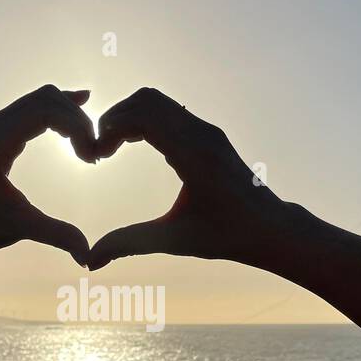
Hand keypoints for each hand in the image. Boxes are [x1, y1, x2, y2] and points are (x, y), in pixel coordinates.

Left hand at [0, 85, 96, 264]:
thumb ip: (56, 236)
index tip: (91, 158)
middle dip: (77, 120)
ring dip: (70, 115)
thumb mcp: (19, 229)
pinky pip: (33, 107)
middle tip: (95, 154)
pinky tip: (78, 108)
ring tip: (89, 144)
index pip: (44, 111)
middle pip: (46, 98)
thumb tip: (89, 257)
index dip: (76, 127)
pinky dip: (58, 111)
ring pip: (40, 99)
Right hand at [88, 88, 289, 269]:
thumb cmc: (227, 235)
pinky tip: (131, 146)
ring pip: (157, 102)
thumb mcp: (174, 240)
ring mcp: (207, 131)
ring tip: (110, 148)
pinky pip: (169, 112)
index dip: (110, 128)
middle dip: (114, 118)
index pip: (143, 117)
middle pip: (146, 100)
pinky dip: (144, 120)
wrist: (269, 228)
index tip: (95, 156)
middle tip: (98, 150)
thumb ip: (129, 244)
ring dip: (128, 117)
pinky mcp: (208, 134)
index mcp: (194, 155)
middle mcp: (202, 134)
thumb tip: (90, 260)